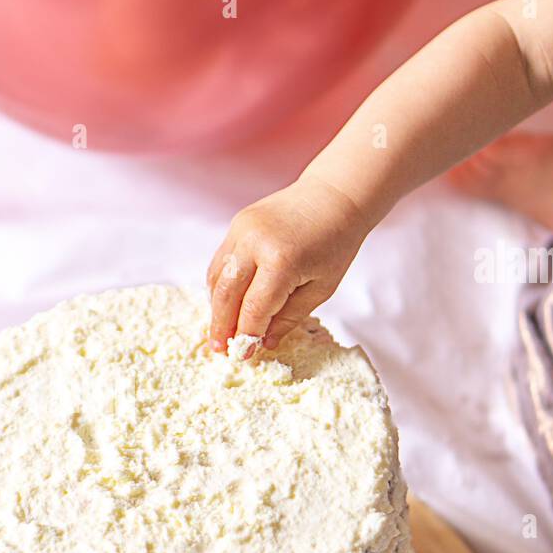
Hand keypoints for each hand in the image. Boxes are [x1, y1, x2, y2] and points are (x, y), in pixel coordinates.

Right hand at [205, 174, 369, 356]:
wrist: (334, 196)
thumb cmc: (335, 243)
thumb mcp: (321, 288)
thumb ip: (289, 317)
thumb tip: (262, 343)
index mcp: (282, 261)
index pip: (254, 309)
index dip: (246, 336)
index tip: (243, 356)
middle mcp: (255, 243)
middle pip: (227, 295)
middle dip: (222, 326)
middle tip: (220, 350)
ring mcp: (242, 230)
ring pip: (217, 278)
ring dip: (216, 307)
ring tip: (219, 330)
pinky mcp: (237, 224)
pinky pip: (220, 261)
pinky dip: (219, 285)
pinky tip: (225, 303)